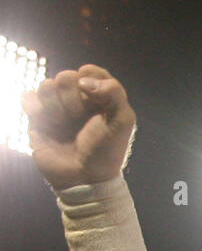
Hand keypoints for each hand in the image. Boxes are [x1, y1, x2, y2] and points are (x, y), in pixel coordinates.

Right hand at [22, 64, 135, 190]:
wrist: (84, 179)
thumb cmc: (106, 152)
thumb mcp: (123, 121)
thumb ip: (114, 92)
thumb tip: (83, 79)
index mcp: (98, 97)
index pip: (90, 71)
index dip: (91, 81)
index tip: (96, 100)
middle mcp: (77, 100)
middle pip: (66, 77)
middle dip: (73, 99)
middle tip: (79, 119)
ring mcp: (57, 108)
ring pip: (46, 86)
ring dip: (56, 108)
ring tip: (64, 126)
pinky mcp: (38, 118)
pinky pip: (29, 97)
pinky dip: (37, 109)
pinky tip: (48, 123)